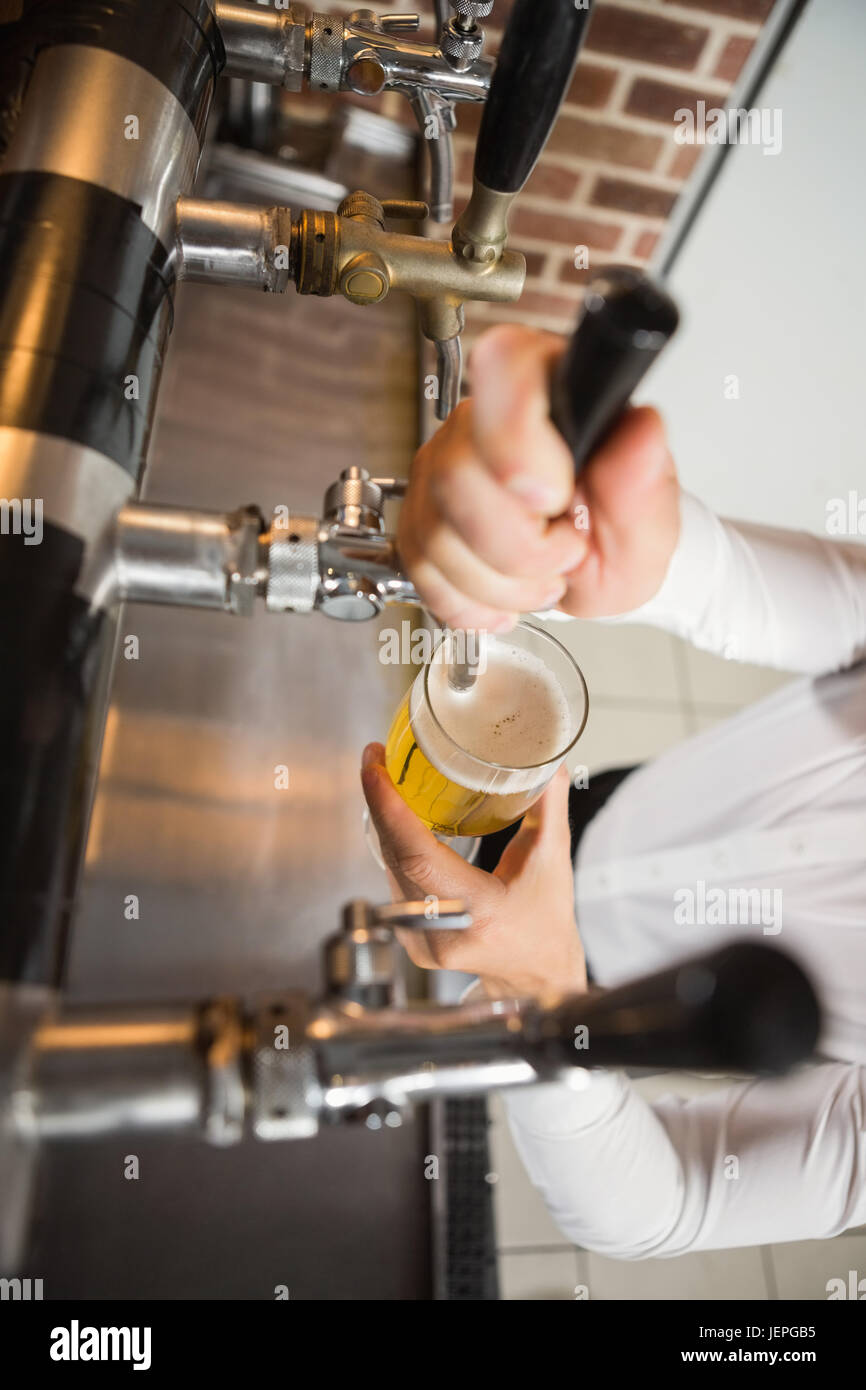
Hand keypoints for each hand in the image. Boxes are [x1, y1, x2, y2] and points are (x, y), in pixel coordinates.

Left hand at [361, 744, 586, 1002]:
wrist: (537, 972)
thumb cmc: (546, 921)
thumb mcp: (552, 860)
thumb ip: (549, 806)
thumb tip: (549, 762)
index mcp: (480, 910)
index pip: (418, 855)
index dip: (389, 809)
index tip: (374, 770)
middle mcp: (443, 932)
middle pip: (396, 857)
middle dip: (381, 804)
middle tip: (377, 760)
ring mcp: (422, 941)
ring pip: (391, 869)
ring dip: (386, 825)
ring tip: (387, 782)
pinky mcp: (412, 941)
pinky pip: (394, 884)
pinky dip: (395, 850)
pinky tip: (398, 825)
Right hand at [398, 324, 680, 628]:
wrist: (594, 568)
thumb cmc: (618, 529)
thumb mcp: (651, 522)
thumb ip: (644, 482)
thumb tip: (641, 431)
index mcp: (546, 387)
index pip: (503, 369)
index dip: (516, 442)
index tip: (554, 498)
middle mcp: (479, 421)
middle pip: (456, 473)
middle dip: (519, 546)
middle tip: (564, 550)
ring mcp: (440, 469)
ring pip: (437, 535)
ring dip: (501, 583)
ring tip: (542, 577)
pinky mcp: (417, 521)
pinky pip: (422, 570)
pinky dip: (472, 601)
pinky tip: (506, 592)